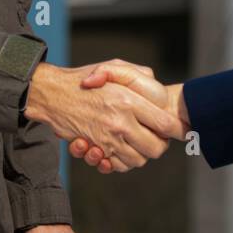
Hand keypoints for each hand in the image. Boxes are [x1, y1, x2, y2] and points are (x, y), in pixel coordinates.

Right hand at [69, 62, 188, 173]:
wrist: (52, 94)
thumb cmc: (85, 78)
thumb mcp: (114, 67)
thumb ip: (140, 76)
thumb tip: (158, 93)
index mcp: (128, 100)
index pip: (165, 124)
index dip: (176, 129)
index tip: (180, 129)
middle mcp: (120, 122)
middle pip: (156, 148)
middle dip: (159, 144)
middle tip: (154, 136)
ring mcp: (108, 138)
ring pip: (139, 160)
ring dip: (140, 154)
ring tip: (134, 141)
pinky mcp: (96, 149)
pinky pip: (118, 166)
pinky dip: (121, 162)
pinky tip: (117, 149)